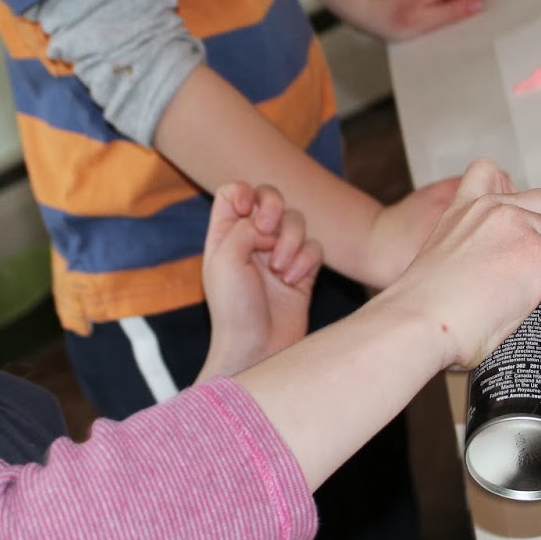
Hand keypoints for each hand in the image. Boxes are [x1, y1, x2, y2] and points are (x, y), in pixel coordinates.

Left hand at [200, 183, 321, 380]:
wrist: (257, 348)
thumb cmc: (233, 308)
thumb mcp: (226, 260)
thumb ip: (245, 227)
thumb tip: (270, 224)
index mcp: (225, 235)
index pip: (234, 192)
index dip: (245, 192)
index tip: (248, 211)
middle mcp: (252, 240)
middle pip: (270, 197)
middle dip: (273, 207)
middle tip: (267, 229)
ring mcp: (278, 254)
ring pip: (296, 220)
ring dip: (290, 240)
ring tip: (279, 268)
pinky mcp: (302, 271)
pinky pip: (315, 247)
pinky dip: (306, 260)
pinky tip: (293, 281)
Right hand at [371, 158, 540, 372]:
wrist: (413, 323)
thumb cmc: (420, 311)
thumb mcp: (440, 263)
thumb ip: (470, 258)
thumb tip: (502, 294)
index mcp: (468, 208)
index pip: (501, 176)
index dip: (538, 198)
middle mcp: (497, 209)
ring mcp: (520, 229)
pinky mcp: (538, 258)